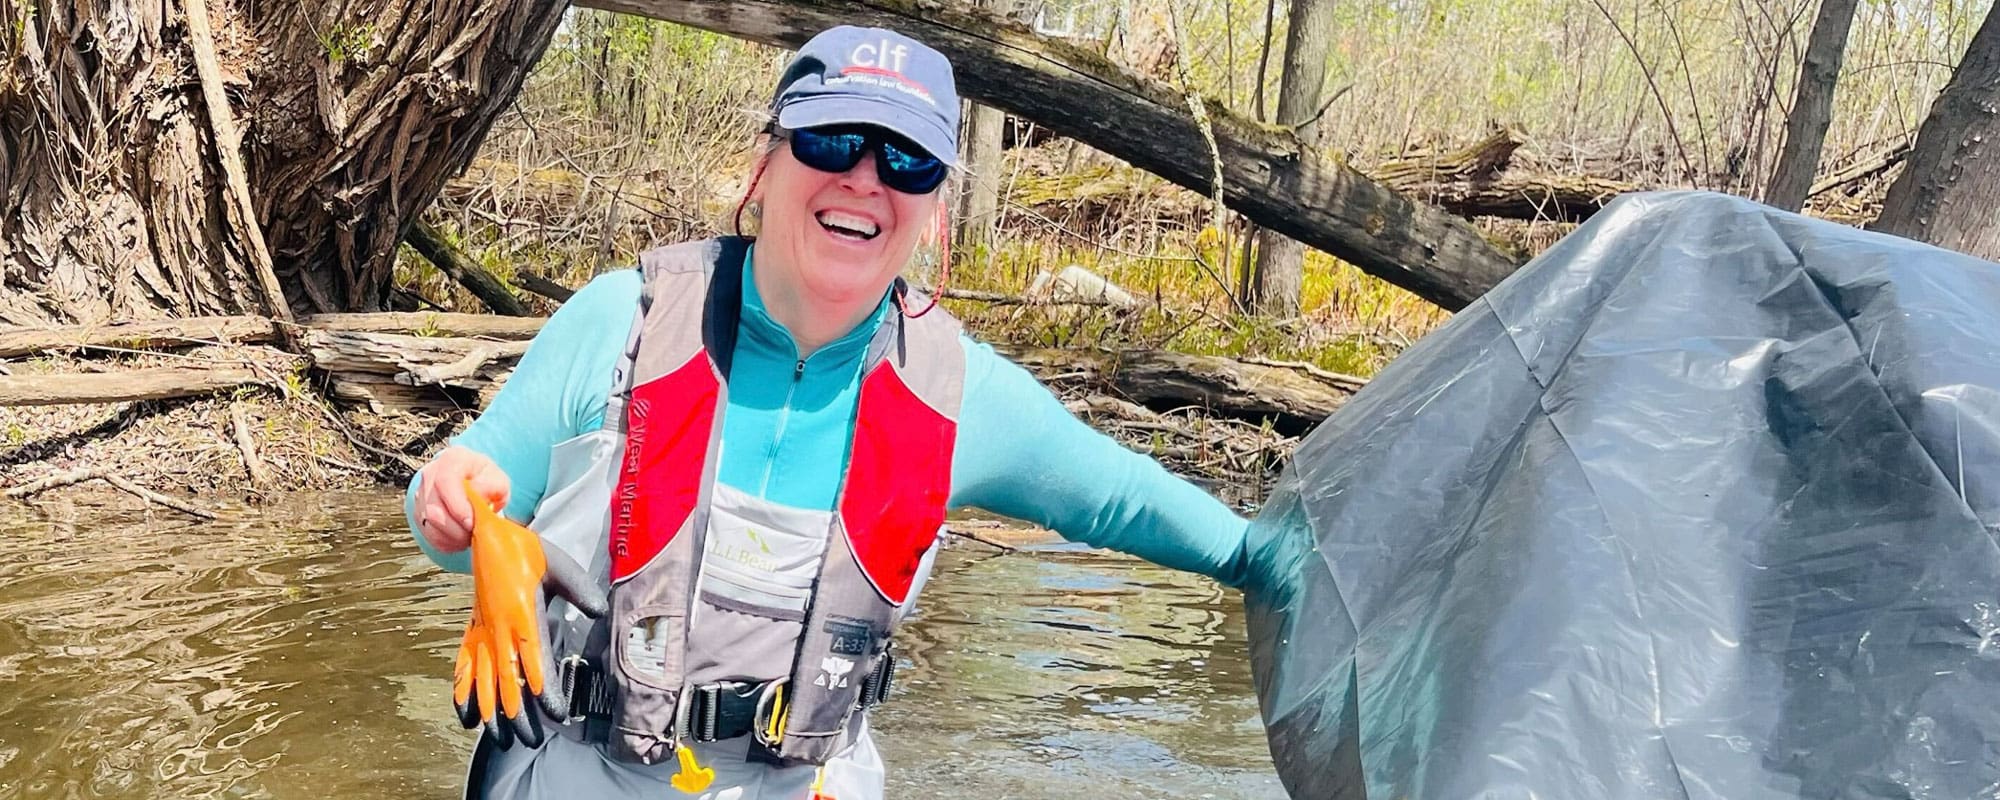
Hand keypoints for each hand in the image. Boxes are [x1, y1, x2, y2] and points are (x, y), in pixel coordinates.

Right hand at [416, 446, 509, 553]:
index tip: (471, 522)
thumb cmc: (484, 479)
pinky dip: (446, 542)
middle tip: (474, 532)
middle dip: (457, 529)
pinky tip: (459, 538)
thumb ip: (492, 487)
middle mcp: (430, 475)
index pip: (445, 482)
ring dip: (452, 537)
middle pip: (434, 509)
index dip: (457, 506)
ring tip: (469, 535)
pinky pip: (428, 534)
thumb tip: (479, 499)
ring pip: (429, 525)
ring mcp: (421, 495)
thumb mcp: (497, 479)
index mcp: (452, 460)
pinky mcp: (418, 513)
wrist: (472, 481)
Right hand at [451, 480, 607, 749]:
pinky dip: (462, 695)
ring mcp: (481, 633)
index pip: (536, 661)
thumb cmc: (526, 551)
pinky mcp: (471, 632)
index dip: (546, 691)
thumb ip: (580, 589)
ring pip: (484, 682)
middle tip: (533, 742)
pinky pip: (463, 669)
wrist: (485, 534)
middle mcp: (499, 629)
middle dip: (520, 715)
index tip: (557, 715)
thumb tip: (602, 611)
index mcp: (524, 614)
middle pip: (508, 682)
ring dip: (492, 713)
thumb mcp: (559, 564)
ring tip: (503, 741)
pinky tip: (468, 720)